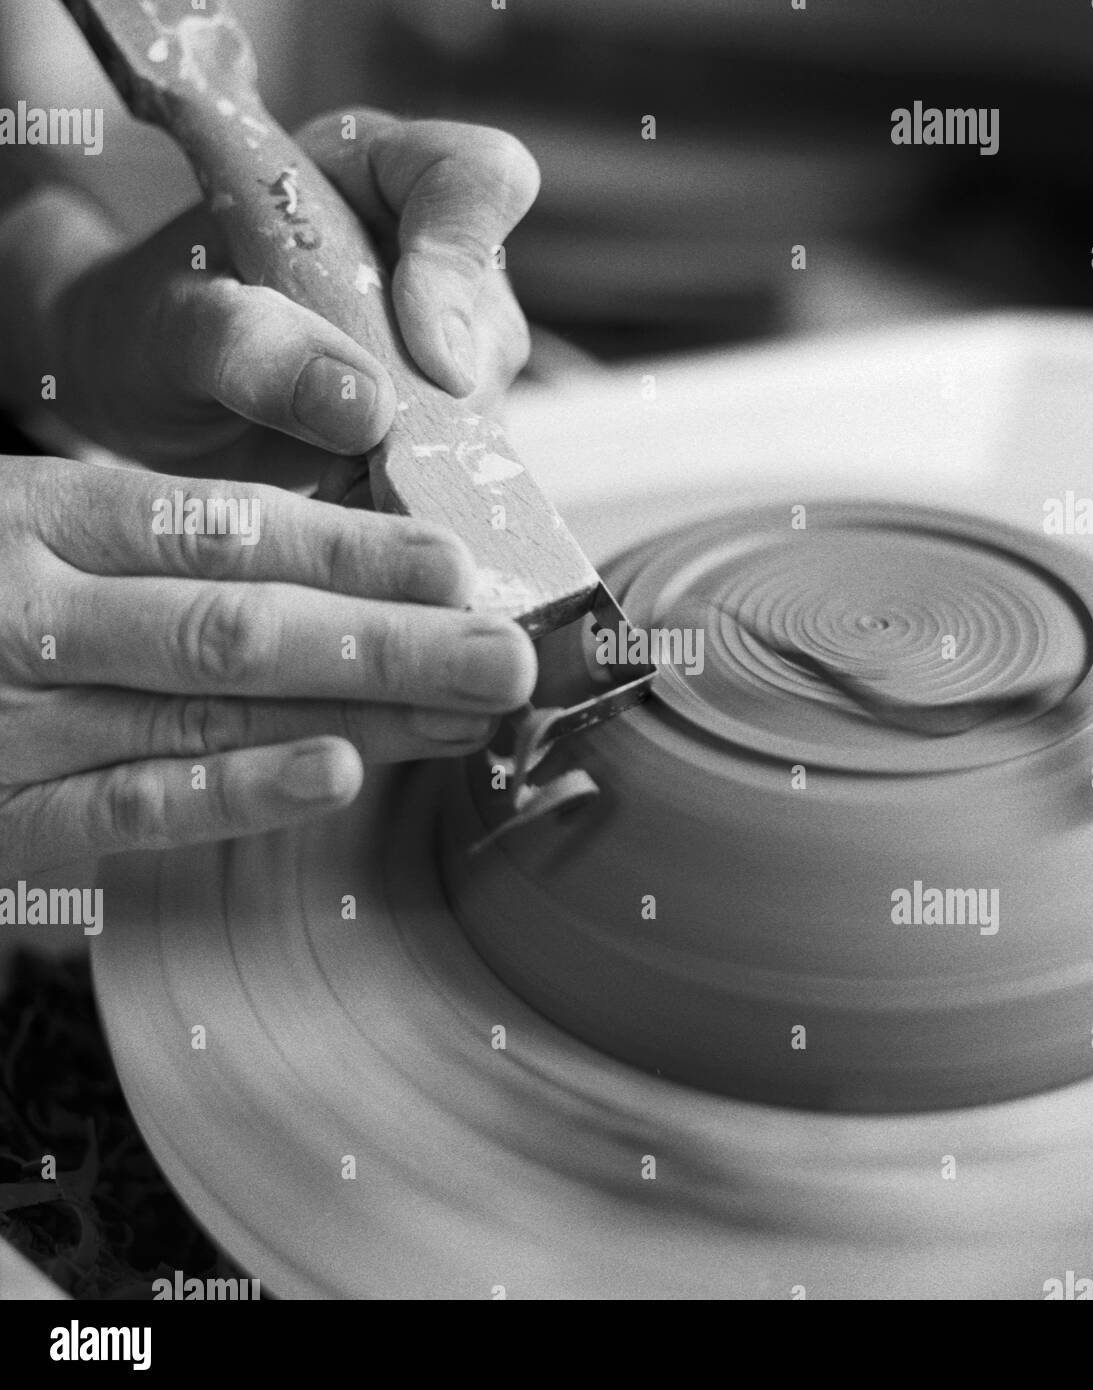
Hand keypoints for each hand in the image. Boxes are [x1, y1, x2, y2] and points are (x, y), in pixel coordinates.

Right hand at [0, 455, 535, 875]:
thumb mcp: (28, 518)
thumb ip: (150, 534)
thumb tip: (340, 556)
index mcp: (37, 511)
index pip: (220, 527)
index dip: (349, 549)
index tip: (459, 566)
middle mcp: (25, 605)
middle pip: (236, 620)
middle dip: (387, 641)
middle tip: (507, 655)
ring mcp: (6, 714)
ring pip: (202, 708)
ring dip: (352, 713)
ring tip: (465, 713)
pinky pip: (123, 807)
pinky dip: (230, 792)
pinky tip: (333, 776)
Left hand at [14, 111, 538, 486]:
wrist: (143, 396)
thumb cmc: (148, 331)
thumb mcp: (171, 325)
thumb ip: (251, 345)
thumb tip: (367, 407)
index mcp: (368, 176)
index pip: (475, 179)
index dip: (458, 262)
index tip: (420, 354)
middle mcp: (428, 252)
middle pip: (494, 319)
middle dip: (432, 398)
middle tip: (353, 443)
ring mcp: (448, 339)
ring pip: (490, 406)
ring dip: (421, 457)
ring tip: (331, 469)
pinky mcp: (446, 414)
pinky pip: (470, 463)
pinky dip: (415, 490)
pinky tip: (349, 488)